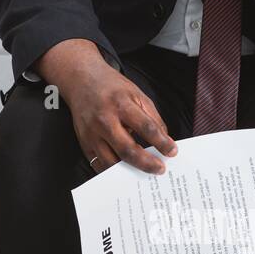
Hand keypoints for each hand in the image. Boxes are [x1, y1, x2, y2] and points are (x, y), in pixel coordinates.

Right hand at [35, 39, 176, 174]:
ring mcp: (92, 134)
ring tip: (144, 172)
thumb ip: (152, 118)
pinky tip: (125, 171)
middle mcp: (104, 120)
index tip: (172, 152)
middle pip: (127, 149)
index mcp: (121, 104)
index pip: (146, 127)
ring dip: (130, 171)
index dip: (161, 142)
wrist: (82, 81)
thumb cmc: (112, 88)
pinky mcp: (84, 143)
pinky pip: (99, 164)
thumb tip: (165, 141)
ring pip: (111, 162)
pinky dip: (113, 172)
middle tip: (160, 169)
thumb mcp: (137, 95)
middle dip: (146, 163)